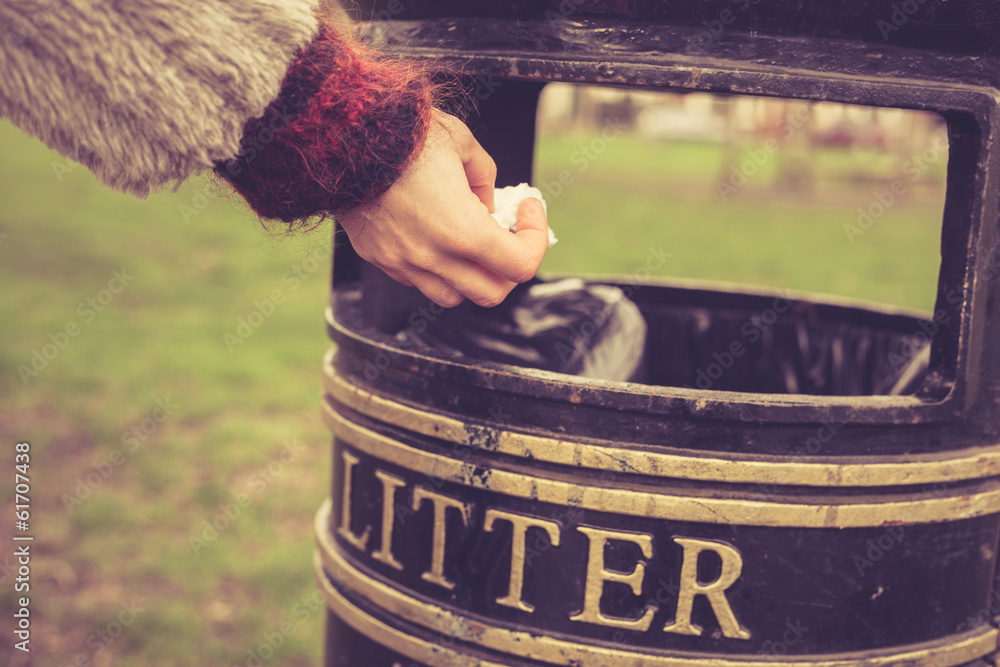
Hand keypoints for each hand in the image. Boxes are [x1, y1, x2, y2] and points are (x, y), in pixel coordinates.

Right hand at [336, 110, 548, 307]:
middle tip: (507, 234)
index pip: (521, 266)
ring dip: (471, 274)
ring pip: (453, 296)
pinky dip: (437, 267)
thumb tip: (488, 205)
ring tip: (470, 240)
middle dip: (507, 267)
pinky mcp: (379, 258)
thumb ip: (485, 179)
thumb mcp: (461, 142)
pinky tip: (434, 234)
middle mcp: (433, 258)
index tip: (528, 209)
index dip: (536, 238)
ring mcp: (403, 263)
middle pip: (491, 293)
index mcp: (463, 231)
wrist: (340, 135)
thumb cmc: (403, 132)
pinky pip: (418, 280)